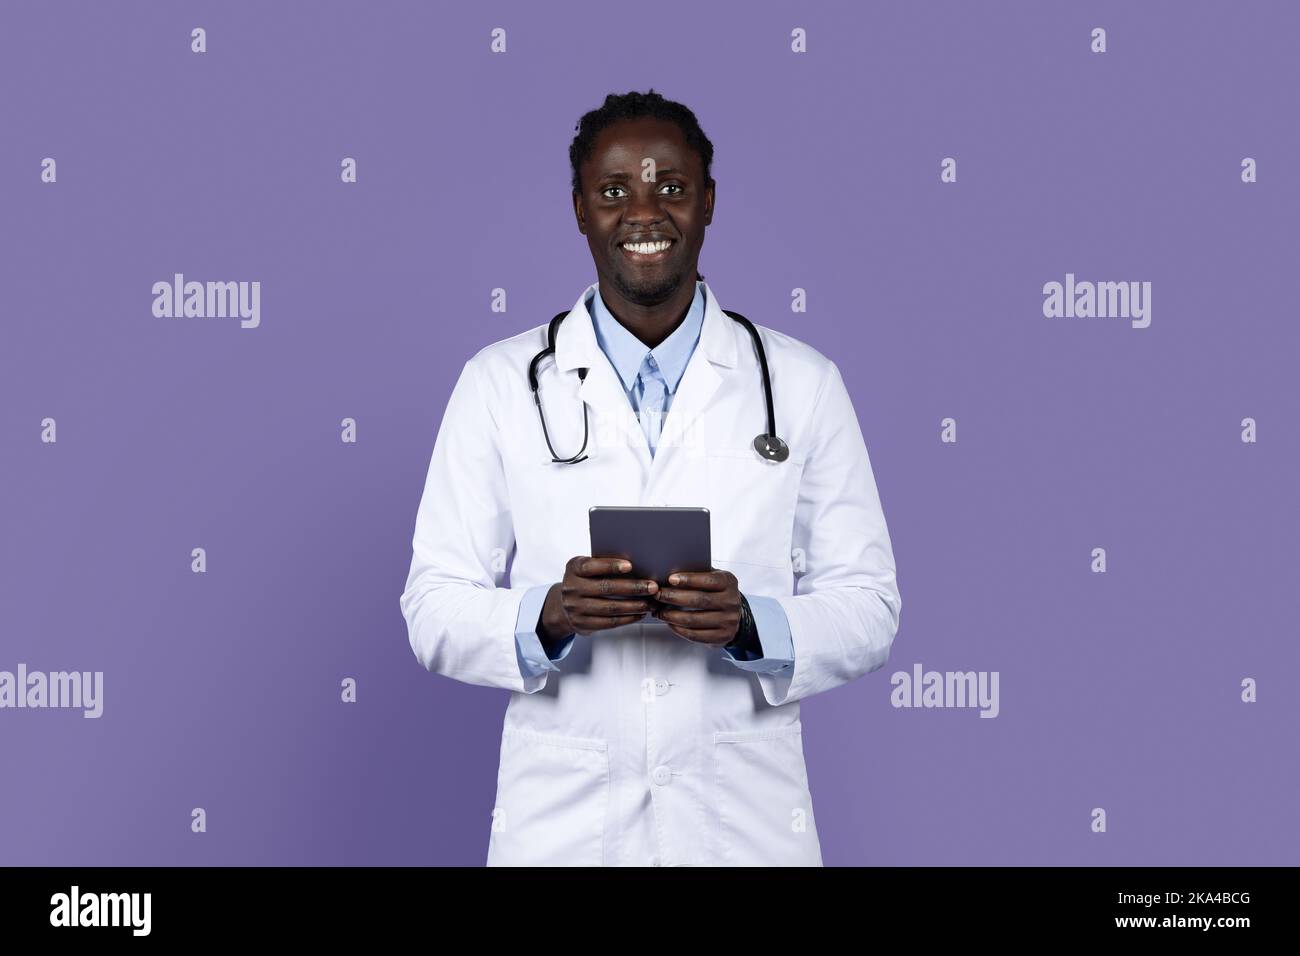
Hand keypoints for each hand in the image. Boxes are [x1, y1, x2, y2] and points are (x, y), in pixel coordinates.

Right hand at [540, 556, 659, 639]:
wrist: (563, 606)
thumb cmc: (584, 581)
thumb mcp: (586, 569)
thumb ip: (602, 565)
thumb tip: (637, 562)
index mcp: (573, 569)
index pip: (591, 566)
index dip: (610, 566)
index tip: (630, 566)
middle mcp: (572, 588)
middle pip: (606, 588)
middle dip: (633, 587)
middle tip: (652, 587)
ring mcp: (575, 608)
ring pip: (610, 608)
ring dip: (634, 606)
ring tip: (650, 603)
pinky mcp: (582, 624)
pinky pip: (609, 622)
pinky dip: (627, 618)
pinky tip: (640, 614)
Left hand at [651, 569, 741, 645]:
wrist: (735, 615)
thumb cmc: (717, 592)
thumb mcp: (714, 578)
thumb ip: (699, 574)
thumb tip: (671, 572)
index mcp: (728, 583)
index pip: (708, 580)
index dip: (688, 580)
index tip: (670, 579)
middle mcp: (731, 601)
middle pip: (699, 600)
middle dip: (674, 597)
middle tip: (657, 595)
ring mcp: (728, 620)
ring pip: (695, 619)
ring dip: (672, 616)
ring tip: (659, 612)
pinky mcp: (722, 636)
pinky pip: (696, 635)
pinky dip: (680, 630)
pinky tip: (670, 623)